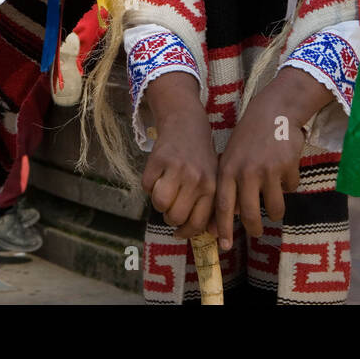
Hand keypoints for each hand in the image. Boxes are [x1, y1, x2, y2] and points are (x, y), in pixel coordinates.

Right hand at [142, 72, 217, 238]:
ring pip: (159, 204)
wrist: (185, 122)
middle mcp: (196, 178)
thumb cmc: (200, 157)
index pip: (198, 223)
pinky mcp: (158, 160)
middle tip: (172, 207)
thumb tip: (213, 236)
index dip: (186, 232)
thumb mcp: (213, 178)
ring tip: (164, 192)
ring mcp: (176, 169)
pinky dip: (148, 185)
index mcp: (211, 186)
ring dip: (159, 203)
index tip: (179, 232)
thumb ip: (212, 207)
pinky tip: (157, 176)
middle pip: (176, 217)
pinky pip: (146, 187)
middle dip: (170, 217)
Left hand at [214, 66, 330, 248]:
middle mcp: (247, 172)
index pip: (223, 206)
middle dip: (254, 228)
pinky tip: (285, 173)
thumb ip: (229, 184)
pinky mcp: (288, 166)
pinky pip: (290, 188)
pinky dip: (289, 185)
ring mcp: (268, 170)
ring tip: (275, 209)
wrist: (274, 110)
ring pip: (275, 207)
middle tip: (257, 233)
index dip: (223, 229)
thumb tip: (227, 216)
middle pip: (250, 214)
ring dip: (276, 212)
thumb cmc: (248, 137)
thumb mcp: (231, 157)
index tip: (224, 246)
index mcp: (228, 170)